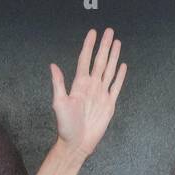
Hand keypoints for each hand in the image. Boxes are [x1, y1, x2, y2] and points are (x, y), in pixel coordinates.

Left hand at [49, 27, 126, 159]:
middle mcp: (91, 87)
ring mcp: (101, 94)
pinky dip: (120, 76)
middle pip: (100, 61)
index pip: (85, 60)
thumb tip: (52, 66)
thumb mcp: (59, 104)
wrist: (76, 144)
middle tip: (109, 31)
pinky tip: (122, 66)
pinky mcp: (109, 103)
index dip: (89, 46)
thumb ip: (58, 84)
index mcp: (80, 85)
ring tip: (117, 42)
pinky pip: (116, 86)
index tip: (92, 33)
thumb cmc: (66, 127)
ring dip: (114, 56)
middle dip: (105, 46)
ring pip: (109, 70)